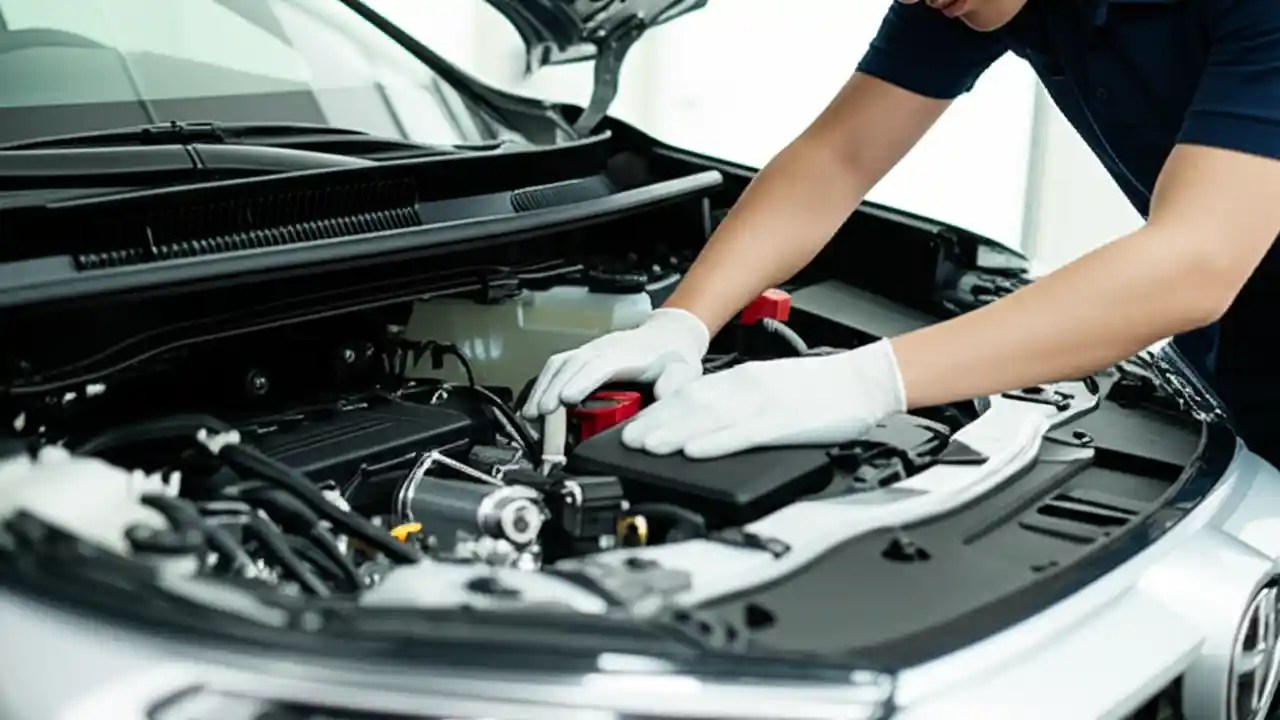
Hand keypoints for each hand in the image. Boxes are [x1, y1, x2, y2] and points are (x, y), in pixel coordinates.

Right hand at [522, 308, 710, 418]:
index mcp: (626, 353)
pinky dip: (543, 383)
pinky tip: (537, 402)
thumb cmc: (674, 355)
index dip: (581, 381)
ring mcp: (591, 350)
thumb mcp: (683, 370)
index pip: (598, 365)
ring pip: (559, 365)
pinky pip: (558, 366)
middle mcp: (603, 349)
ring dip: (543, 388)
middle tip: (540, 416)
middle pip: (570, 366)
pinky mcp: (584, 356)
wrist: (671, 335)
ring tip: (531, 414)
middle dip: (552, 390)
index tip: (565, 399)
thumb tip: (663, 396)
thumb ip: (675, 384)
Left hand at [620, 339, 905, 458]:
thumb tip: (704, 424)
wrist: (864, 380)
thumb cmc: (820, 389)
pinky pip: (743, 433)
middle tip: (628, 442)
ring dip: (675, 432)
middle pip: (691, 406)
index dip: (658, 412)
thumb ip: (737, 404)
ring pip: (710, 418)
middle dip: (656, 424)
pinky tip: (696, 451)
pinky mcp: (784, 422)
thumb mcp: (769, 388)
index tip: (634, 429)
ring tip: (649, 447)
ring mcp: (765, 404)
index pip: (691, 394)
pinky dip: (716, 442)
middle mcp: (747, 386)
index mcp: (743, 378)